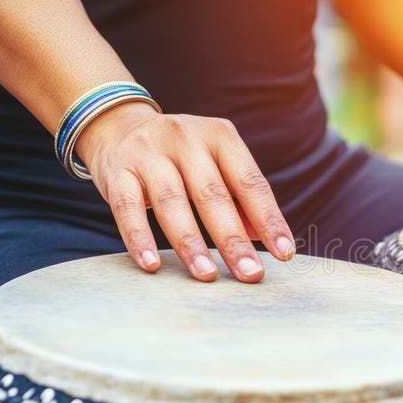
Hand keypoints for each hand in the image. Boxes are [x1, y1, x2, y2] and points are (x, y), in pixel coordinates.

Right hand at [75, 102, 295, 281]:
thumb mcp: (215, 167)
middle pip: (213, 196)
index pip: (250, 183)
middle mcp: (186, 139)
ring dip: (190, 243)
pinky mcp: (117, 171)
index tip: (285, 253)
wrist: (119, 127)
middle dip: (233, 239)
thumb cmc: (182, 158)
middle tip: (251, 274)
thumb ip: (240, 201)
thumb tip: (267, 240)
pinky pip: (127, 209)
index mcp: (220, 137)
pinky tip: (151, 266)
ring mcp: (149, 153)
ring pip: (172, 203)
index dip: (269, 219)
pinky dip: (139, 239)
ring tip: (207, 275)